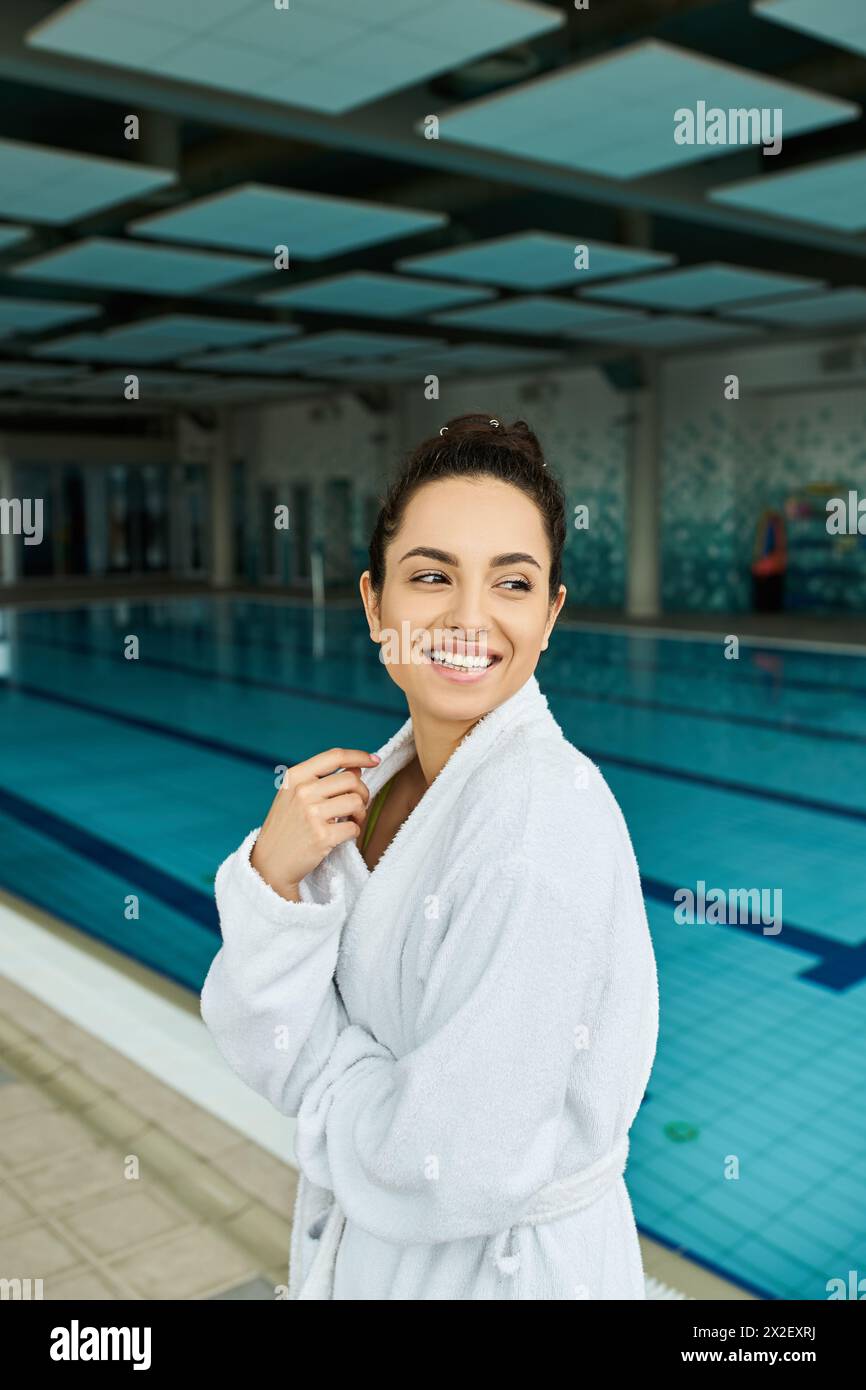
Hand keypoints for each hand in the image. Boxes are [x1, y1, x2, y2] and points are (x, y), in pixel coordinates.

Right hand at [251, 747, 379, 898]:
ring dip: (361, 813)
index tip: (374, 760)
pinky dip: (354, 831)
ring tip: (352, 820)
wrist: (271, 863)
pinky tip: (343, 835)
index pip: (335, 756)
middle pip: (351, 779)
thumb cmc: (286, 828)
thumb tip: (356, 769)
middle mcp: (303, 791)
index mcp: (295, 777)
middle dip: (363, 792)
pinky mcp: (322, 836)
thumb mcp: (293, 796)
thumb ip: (322, 780)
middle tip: (359, 805)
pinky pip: (354, 827)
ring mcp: (312, 813)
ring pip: (356, 802)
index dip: (359, 756)